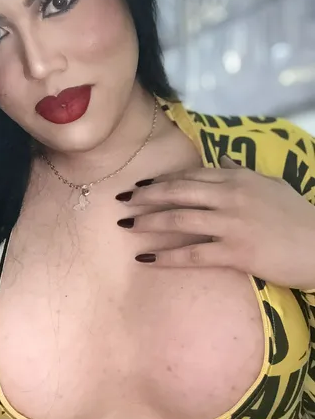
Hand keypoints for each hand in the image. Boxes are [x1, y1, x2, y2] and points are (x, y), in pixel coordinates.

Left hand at [116, 157, 314, 289]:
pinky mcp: (234, 252)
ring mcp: (230, 224)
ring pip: (178, 220)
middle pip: (177, 193)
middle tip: (122, 201)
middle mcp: (229, 196)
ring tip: (125, 224)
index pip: (190, 176)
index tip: (140, 185)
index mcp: (237, 178)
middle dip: (145, 197)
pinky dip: (166, 256)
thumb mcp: (271, 184)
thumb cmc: (296, 215)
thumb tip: (223, 160)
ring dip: (148, 221)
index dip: (161, 181)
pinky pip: (192, 253)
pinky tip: (146, 258)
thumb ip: (243, 172)